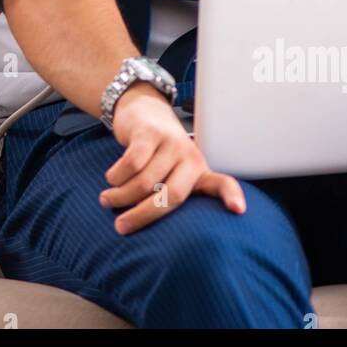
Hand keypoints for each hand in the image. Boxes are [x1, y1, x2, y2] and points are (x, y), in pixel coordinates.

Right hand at [100, 84, 246, 233]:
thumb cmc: (158, 153)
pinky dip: (116, 177)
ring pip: (144, 182)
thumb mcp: (174, 171)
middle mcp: (190, 157)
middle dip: (143, 215)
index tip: (238, 210)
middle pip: (172, 196)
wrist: (144, 111)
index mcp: (199, 171)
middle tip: (121, 226)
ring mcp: (171, 143)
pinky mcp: (150, 132)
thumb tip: (155, 235)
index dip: (230, 196)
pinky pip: (130, 164)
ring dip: (120, 196)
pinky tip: (111, 179)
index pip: (221, 184)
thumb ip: (173, 195)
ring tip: (108, 200)